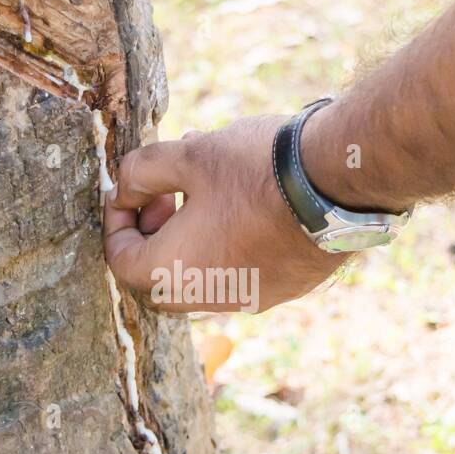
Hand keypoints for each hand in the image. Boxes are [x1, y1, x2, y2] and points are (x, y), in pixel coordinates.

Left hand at [103, 115, 347, 312]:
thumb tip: (125, 186)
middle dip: (155, 232)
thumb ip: (142, 171)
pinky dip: (229, 244)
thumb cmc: (257, 170)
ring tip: (211, 187)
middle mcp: (207, 299)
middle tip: (169, 193)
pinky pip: (240, 272)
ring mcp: (249, 298)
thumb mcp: (188, 154)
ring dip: (193, 235)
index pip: (120, 262)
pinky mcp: (283, 290)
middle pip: (159, 275)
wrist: (338, 184)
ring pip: (201, 273)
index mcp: (174, 273)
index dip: (116, 221)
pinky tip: (249, 202)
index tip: (131, 188)